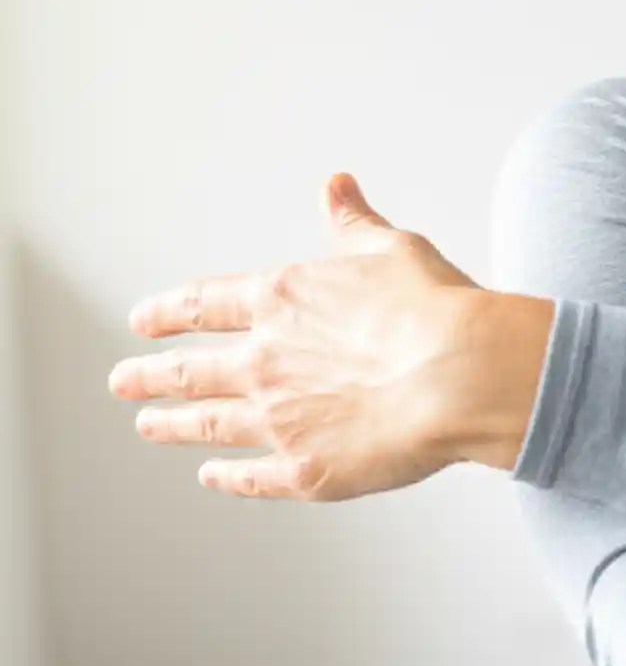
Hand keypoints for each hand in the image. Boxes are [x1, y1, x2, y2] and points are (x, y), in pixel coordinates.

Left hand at [107, 173, 552, 500]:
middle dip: (149, 375)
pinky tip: (212, 475)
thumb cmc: (434, 310)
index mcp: (281, 301)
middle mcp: (264, 361)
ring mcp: (279, 420)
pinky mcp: (305, 470)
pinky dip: (225, 477)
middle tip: (123, 381)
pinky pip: (252, 477)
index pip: (203, 305)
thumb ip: (353, 223)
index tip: (143, 321)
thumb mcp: (390, 248)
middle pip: (190, 370)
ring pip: (206, 424)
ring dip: (171, 424)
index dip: (167, 313)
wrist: (462, 375)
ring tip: (148, 425)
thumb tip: (336, 187)